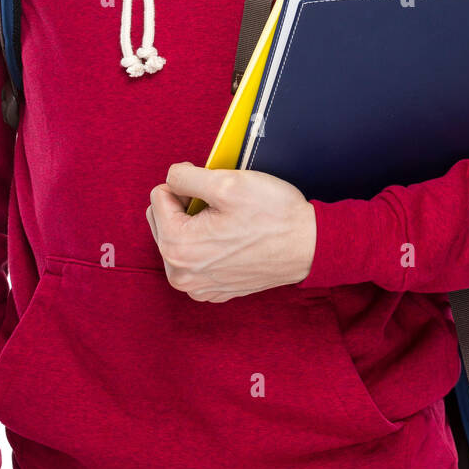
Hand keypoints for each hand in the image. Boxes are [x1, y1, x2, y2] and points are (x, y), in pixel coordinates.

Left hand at [146, 163, 316, 301]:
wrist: (310, 245)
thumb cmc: (273, 215)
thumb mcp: (226, 183)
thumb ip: (185, 177)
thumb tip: (171, 179)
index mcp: (177, 247)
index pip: (159, 196)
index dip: (186, 184)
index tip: (213, 189)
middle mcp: (181, 275)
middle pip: (162, 220)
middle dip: (186, 206)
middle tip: (220, 205)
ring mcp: (197, 287)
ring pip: (177, 239)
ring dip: (195, 225)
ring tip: (227, 222)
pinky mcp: (214, 291)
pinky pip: (195, 259)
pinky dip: (207, 245)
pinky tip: (232, 240)